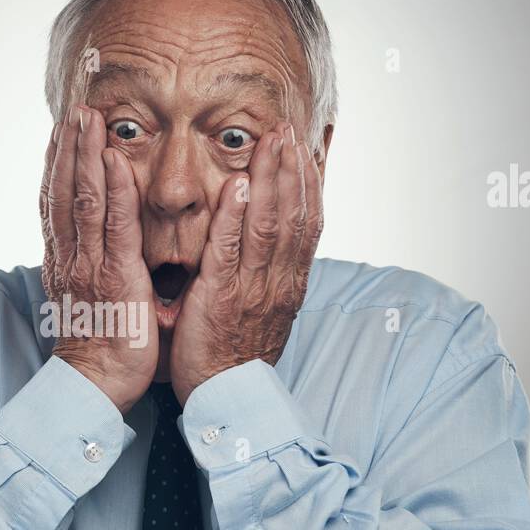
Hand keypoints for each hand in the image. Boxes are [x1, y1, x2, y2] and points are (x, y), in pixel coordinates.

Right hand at [41, 104, 157, 414]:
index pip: (55, 202)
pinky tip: (114, 161)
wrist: (95, 385)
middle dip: (69, 147)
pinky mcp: (116, 277)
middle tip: (75, 109)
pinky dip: (114, 191)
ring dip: (86, 155)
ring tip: (89, 118)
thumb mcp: (86, 298)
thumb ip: (87, 267)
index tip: (61, 131)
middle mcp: (70, 257)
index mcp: (64, 261)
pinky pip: (115, 227)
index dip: (57, 164)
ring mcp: (90, 265)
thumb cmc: (98, 346)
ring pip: (84, 199)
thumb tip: (88, 248)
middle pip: (64, 191)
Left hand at [169, 121, 322, 405]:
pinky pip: (230, 251)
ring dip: (271, 180)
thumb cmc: (234, 356)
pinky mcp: (222, 299)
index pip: (306, 224)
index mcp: (288, 283)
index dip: (307, 184)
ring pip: (269, 226)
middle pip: (293, 215)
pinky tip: (238, 186)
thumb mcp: (263, 311)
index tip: (303, 149)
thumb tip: (275, 246)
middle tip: (287, 129)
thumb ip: (269, 275)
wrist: (224, 399)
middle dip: (291, 169)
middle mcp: (278, 282)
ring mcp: (252, 290)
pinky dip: (235, 217)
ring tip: (270, 142)